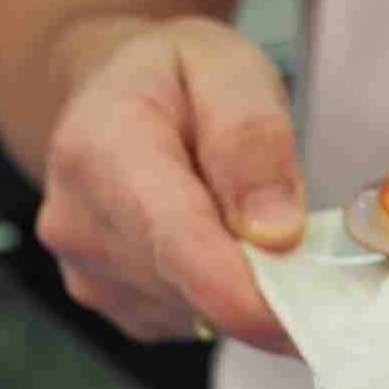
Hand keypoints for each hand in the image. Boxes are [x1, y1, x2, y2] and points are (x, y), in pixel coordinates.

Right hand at [35, 16, 302, 354]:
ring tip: (252, 214)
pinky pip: (193, 320)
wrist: (114, 97)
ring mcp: (89, 272)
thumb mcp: (227, 68)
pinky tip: (226, 241)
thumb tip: (277, 231)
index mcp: (99, 151)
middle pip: (192, 287)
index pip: (175, 242)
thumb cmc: (173, 76)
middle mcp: (78, 224)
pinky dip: (228, 294)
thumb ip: (253, 139)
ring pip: (200, 312)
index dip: (244, 294)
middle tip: (309, 230)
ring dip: (247, 283)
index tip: (307, 318)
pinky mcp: (116, 304)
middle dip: (265, 277)